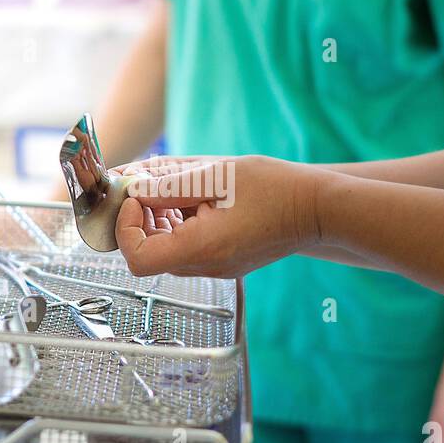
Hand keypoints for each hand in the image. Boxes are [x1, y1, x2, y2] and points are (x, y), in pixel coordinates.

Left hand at [113, 154, 319, 277]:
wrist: (316, 208)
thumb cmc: (274, 188)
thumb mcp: (216, 175)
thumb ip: (168, 184)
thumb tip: (132, 188)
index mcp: (202, 248)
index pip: (138, 258)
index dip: (127, 226)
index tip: (138, 197)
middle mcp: (206, 265)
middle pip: (148, 251)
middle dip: (142, 216)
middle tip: (154, 185)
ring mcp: (215, 266)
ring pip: (165, 247)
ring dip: (160, 217)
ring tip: (182, 188)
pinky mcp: (223, 260)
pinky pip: (186, 245)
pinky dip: (180, 222)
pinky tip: (198, 198)